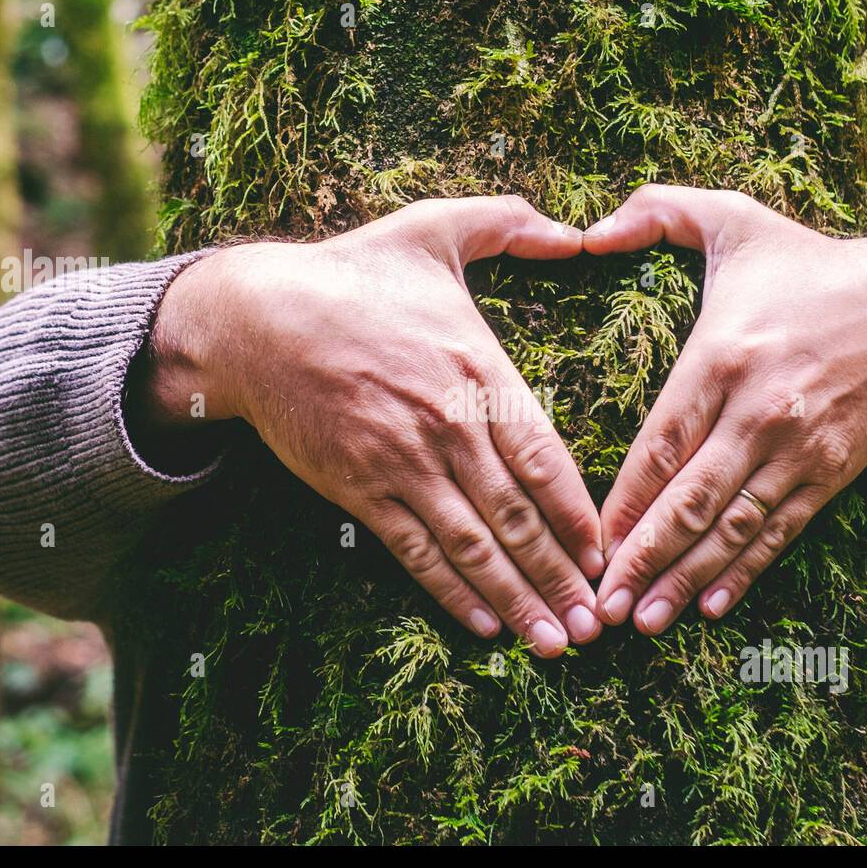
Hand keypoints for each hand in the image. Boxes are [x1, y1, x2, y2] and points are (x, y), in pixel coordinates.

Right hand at [135, 196, 604, 656]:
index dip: (580, 515)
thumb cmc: (352, 273)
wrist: (256, 317)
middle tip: (597, 624)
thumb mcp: (435, 229)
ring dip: (518, 598)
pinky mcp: (360, 489)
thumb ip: (511, 224)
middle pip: (519, 517)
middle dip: (562, 577)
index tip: (610, 555)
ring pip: (474, 546)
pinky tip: (485, 625)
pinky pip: (415, 552)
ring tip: (554, 642)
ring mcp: (402, 463)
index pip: (546, 458)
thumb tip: (577, 229)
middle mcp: (448, 426)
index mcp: (478, 370)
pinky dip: (452, 592)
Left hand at [582, 186, 866, 634]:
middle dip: (642, 560)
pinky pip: (781, 532)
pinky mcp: (831, 472)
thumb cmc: (803, 267)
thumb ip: (657, 211)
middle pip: (690, 500)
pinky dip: (745, 572)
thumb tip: (586, 231)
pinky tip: (711, 607)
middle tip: (601, 609)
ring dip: (685, 579)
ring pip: (732, 527)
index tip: (587, 545)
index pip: (660, 445)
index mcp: (722, 357)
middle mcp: (760, 411)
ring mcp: (800, 448)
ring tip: (643, 622)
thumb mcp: (733, 221)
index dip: (623, 503)